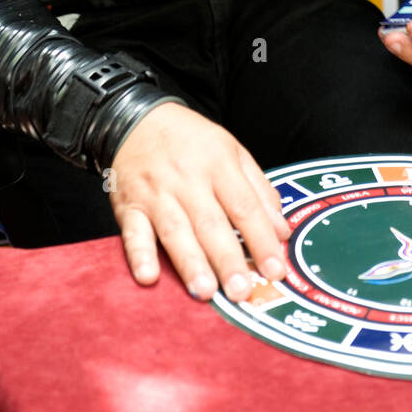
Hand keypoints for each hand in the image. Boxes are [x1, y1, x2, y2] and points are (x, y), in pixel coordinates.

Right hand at [106, 102, 291, 302]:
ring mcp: (156, 193)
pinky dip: (139, 254)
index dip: (261, 239)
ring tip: (205, 292)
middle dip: (227, 259)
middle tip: (241, 292)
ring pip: (175, 230)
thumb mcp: (232, 152)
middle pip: (211, 223)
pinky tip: (148, 277)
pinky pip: (133, 231)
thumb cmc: (192, 142)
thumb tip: (282, 232)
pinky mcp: (129, 205)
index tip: (276, 270)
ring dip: (190, 262)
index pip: (244, 206)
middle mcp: (188, 179)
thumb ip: (259, 191)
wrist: (138, 119)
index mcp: (219, 164)